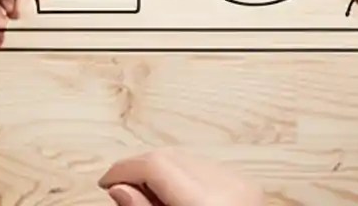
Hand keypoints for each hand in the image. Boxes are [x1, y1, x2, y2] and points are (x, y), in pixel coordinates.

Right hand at [99, 150, 264, 205]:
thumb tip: (120, 190)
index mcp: (207, 205)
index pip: (155, 164)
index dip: (124, 169)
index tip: (108, 182)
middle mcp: (229, 189)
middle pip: (170, 156)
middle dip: (140, 169)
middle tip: (122, 190)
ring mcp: (243, 186)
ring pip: (187, 159)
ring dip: (162, 172)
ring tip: (148, 199)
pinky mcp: (249, 189)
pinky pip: (206, 170)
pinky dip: (184, 178)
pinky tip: (174, 198)